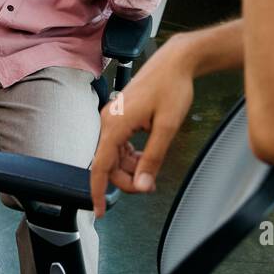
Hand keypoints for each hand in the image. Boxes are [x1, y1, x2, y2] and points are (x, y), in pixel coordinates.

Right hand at [90, 33, 197, 217]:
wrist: (175, 62)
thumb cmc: (172, 88)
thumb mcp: (167, 127)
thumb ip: (153, 158)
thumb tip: (143, 185)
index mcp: (115, 125)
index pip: (100, 167)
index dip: (97, 192)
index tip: (100, 212)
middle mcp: (108, 121)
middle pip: (108, 164)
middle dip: (127, 179)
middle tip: (150, 185)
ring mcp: (112, 117)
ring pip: (113, 155)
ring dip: (130, 168)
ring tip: (151, 170)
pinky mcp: (120, 115)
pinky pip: (118, 144)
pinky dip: (130, 155)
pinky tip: (146, 155)